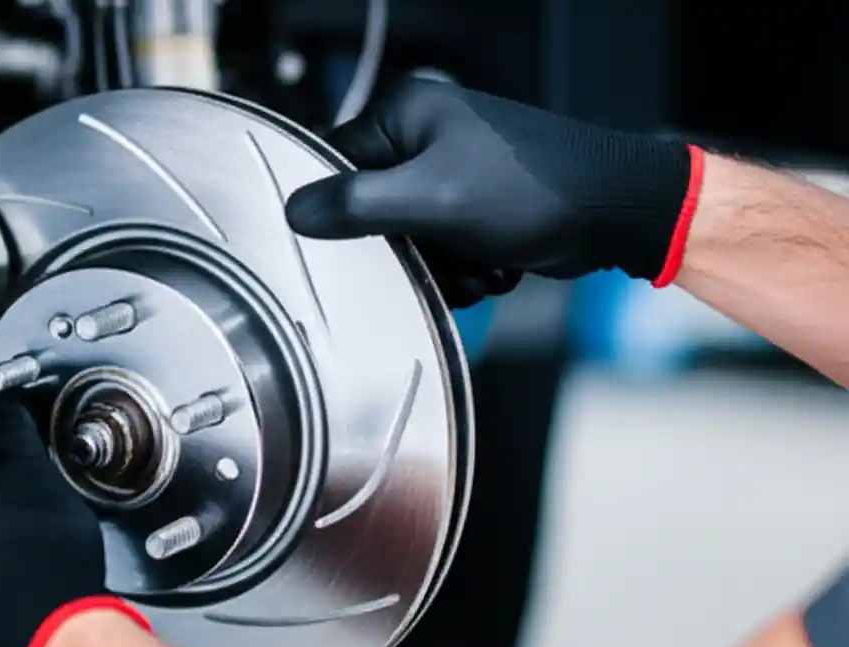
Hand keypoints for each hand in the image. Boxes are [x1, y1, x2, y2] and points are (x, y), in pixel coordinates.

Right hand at [286, 78, 696, 306]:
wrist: (617, 210)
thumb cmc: (532, 190)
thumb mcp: (430, 200)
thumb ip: (356, 207)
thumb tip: (294, 211)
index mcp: (405, 114)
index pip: (336, 167)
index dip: (343, 214)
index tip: (364, 244)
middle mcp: (425, 136)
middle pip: (374, 214)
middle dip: (412, 250)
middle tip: (443, 253)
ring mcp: (454, 172)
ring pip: (412, 241)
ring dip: (445, 266)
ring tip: (481, 258)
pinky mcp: (477, 204)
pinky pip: (447, 249)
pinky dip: (469, 267)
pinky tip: (497, 262)